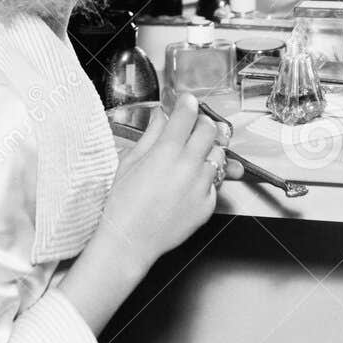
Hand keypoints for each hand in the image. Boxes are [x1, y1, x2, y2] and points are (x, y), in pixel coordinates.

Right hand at [95, 95, 239, 273]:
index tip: (186, 102)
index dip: (187, 103)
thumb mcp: (130, 161)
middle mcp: (188, 166)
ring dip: (207, 149)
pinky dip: (205, 178)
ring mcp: (200, 186)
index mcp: (166, 151)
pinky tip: (189, 183)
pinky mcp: (207, 204)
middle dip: (202, 123)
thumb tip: (161, 114)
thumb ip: (151, 134)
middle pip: (210, 129)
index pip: (188, 114)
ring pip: (218, 154)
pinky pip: (215, 182)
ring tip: (192, 156)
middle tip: (192, 128)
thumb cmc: (123, 202)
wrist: (129, 241)